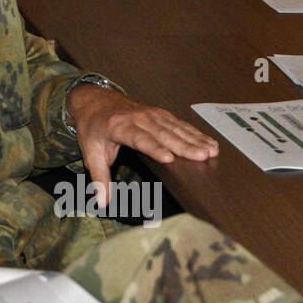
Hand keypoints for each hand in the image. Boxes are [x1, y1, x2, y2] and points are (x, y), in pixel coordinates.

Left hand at [67, 84, 217, 207]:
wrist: (93, 100)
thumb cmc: (93, 127)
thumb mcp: (90, 152)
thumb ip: (99, 177)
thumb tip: (102, 202)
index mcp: (119, 126)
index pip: (139, 138)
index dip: (154, 148)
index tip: (169, 158)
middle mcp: (138, 118)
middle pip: (164, 133)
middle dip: (184, 145)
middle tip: (203, 156)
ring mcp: (150, 114)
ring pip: (175, 127)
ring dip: (195, 138)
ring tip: (212, 150)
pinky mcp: (159, 113)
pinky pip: (178, 123)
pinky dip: (194, 132)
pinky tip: (208, 140)